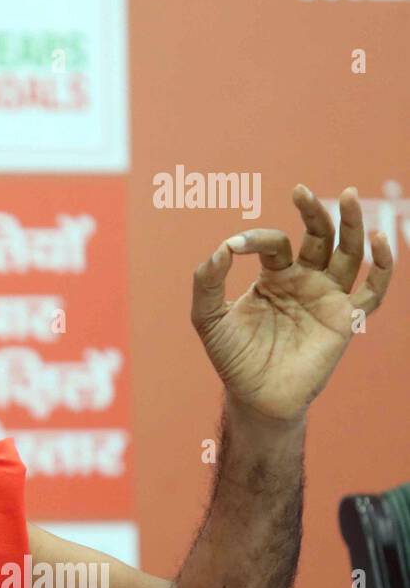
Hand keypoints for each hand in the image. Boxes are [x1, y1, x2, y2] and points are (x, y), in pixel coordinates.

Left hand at [191, 185, 393, 423]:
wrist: (254, 396)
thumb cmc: (233, 357)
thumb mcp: (208, 318)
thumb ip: (206, 283)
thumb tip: (220, 249)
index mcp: (275, 276)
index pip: (274, 244)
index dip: (256, 239)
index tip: (234, 247)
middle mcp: (306, 281)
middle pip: (319, 237)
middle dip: (313, 212)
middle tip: (301, 191)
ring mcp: (327, 298)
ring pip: (348, 253)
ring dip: (351, 225)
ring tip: (346, 196)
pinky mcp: (345, 319)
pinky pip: (372, 290)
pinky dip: (382, 267)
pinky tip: (380, 243)